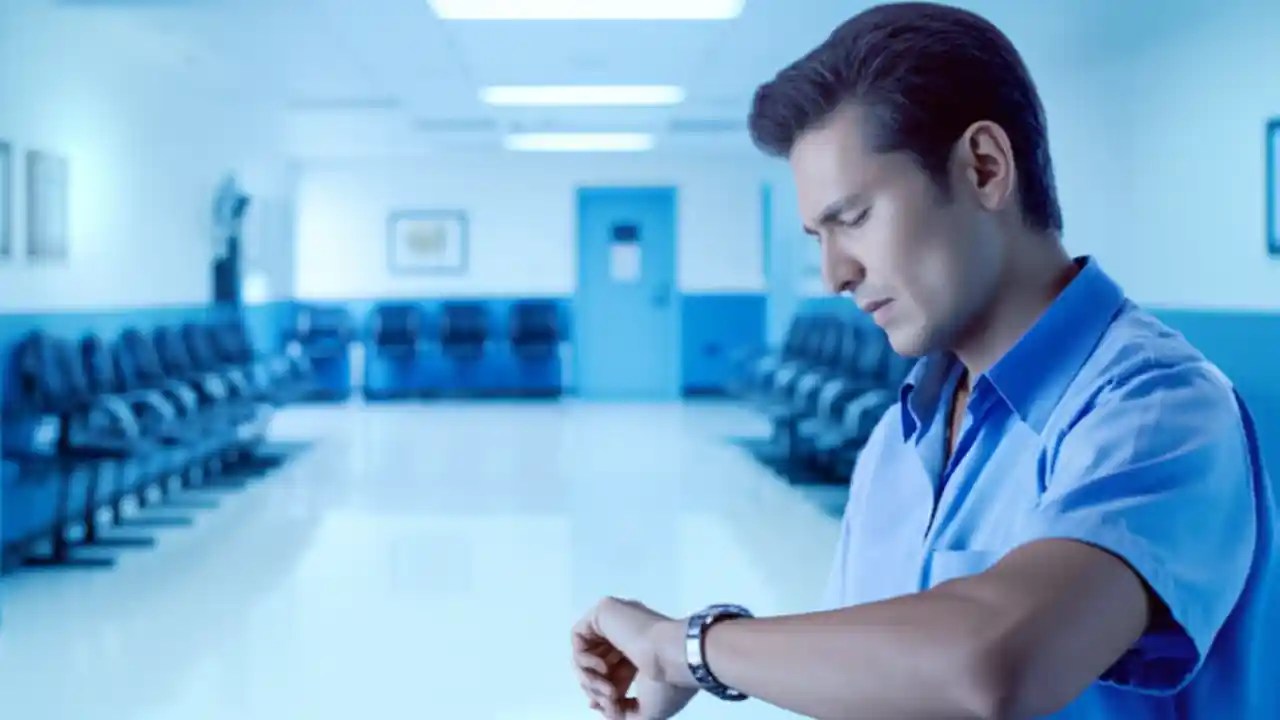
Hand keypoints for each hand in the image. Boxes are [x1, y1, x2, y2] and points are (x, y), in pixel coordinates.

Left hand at [571, 597, 697, 718]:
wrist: (675, 656)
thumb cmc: (667, 683)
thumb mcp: (647, 711)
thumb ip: (622, 714)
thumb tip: (604, 708)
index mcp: (640, 654)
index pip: (611, 672)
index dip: (600, 691)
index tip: (601, 706)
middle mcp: (627, 637)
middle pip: (596, 665)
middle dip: (596, 689)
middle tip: (611, 699)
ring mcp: (616, 624)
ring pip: (585, 653)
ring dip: (590, 679)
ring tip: (609, 689)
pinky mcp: (604, 612)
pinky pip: (578, 636)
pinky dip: (582, 658)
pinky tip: (602, 668)